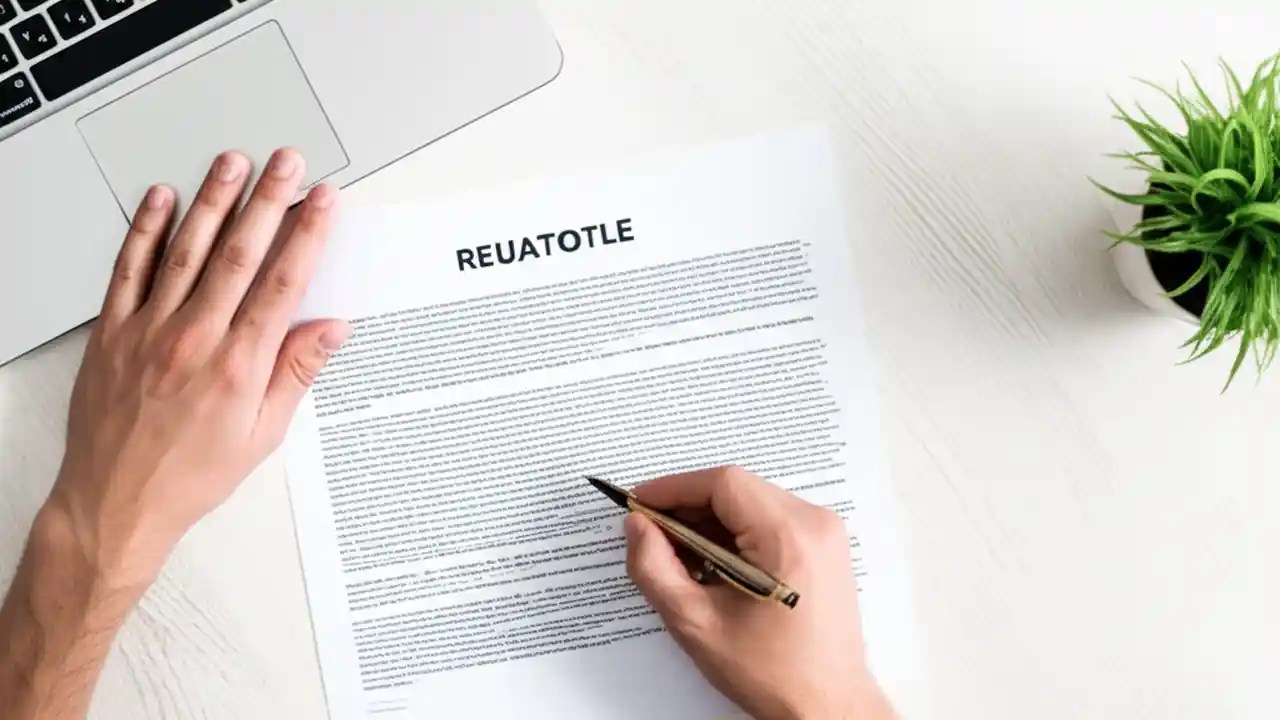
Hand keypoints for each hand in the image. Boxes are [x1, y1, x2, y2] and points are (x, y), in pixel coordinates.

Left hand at [46, 148, 347, 588]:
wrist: (114, 502)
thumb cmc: (187, 476)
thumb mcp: (261, 434)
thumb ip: (295, 374)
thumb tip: (328, 331)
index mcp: (238, 366)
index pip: (282, 284)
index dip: (306, 236)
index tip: (322, 203)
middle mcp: (193, 339)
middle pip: (239, 253)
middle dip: (267, 201)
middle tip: (285, 163)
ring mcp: (148, 330)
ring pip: (187, 250)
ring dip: (213, 201)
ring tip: (232, 164)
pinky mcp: (112, 332)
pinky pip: (129, 269)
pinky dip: (146, 230)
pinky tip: (162, 200)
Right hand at [624, 467, 893, 719]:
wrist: (828, 705)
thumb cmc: (772, 673)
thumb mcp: (697, 623)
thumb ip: (655, 568)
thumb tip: (637, 526)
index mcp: (789, 537)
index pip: (723, 484)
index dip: (674, 488)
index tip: (639, 504)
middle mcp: (814, 523)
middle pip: (737, 489)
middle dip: (688, 506)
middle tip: (652, 533)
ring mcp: (825, 533)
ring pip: (752, 502)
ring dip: (710, 520)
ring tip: (680, 555)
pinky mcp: (824, 546)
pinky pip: (770, 519)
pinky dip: (735, 532)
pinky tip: (712, 562)